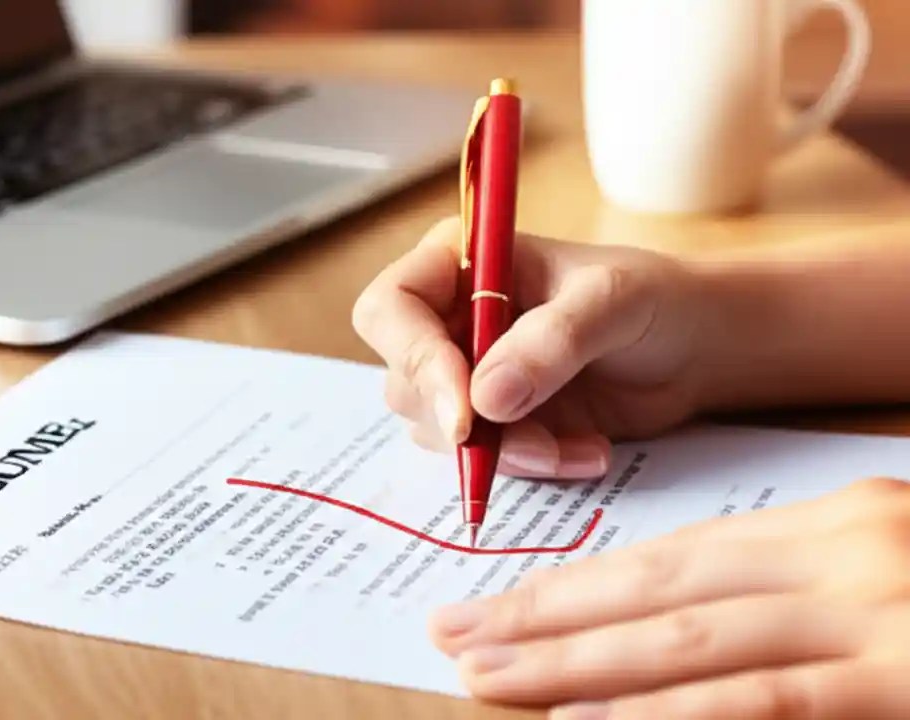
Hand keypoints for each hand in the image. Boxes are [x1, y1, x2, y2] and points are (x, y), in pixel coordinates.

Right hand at [351, 218, 706, 478]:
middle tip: (532, 444)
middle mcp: (447, 319)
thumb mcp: (612, 301)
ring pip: (439, 430)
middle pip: (404, 380)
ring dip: (505, 451)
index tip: (465, 411)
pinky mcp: (492, 423)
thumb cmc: (653, 299)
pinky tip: (587, 452)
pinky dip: (533, 464)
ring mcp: (466, 375)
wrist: (695, 349)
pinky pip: (482, 460)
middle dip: (464, 422)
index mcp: (457, 264)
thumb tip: (485, 398)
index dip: (414, 359)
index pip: (391, 308)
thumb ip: (551, 341)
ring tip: (577, 446)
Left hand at [427, 477, 909, 718]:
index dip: (575, 582)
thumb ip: (791, 590)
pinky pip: (761, 698)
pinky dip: (662, 712)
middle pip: (657, 585)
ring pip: (686, 637)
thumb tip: (681, 623)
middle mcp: (836, 557)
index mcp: (830, 524)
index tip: (496, 603)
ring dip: (572, 662)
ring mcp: (868, 617)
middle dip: (543, 614)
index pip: (674, 553)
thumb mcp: (886, 569)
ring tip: (484, 676)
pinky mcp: (897, 682)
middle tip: (452, 633)